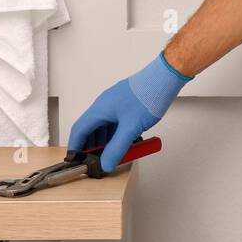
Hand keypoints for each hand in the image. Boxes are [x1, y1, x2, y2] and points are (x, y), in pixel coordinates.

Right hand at [68, 51, 191, 170]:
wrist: (165, 78)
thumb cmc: (148, 96)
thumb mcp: (130, 128)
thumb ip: (117, 149)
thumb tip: (106, 164)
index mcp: (99, 109)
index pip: (79, 130)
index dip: (76, 147)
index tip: (77, 160)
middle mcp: (104, 105)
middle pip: (90, 129)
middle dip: (92, 146)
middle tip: (97, 161)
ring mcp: (116, 103)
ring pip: (105, 126)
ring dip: (106, 141)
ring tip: (113, 154)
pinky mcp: (127, 103)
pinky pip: (116, 122)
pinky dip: (117, 134)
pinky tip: (126, 142)